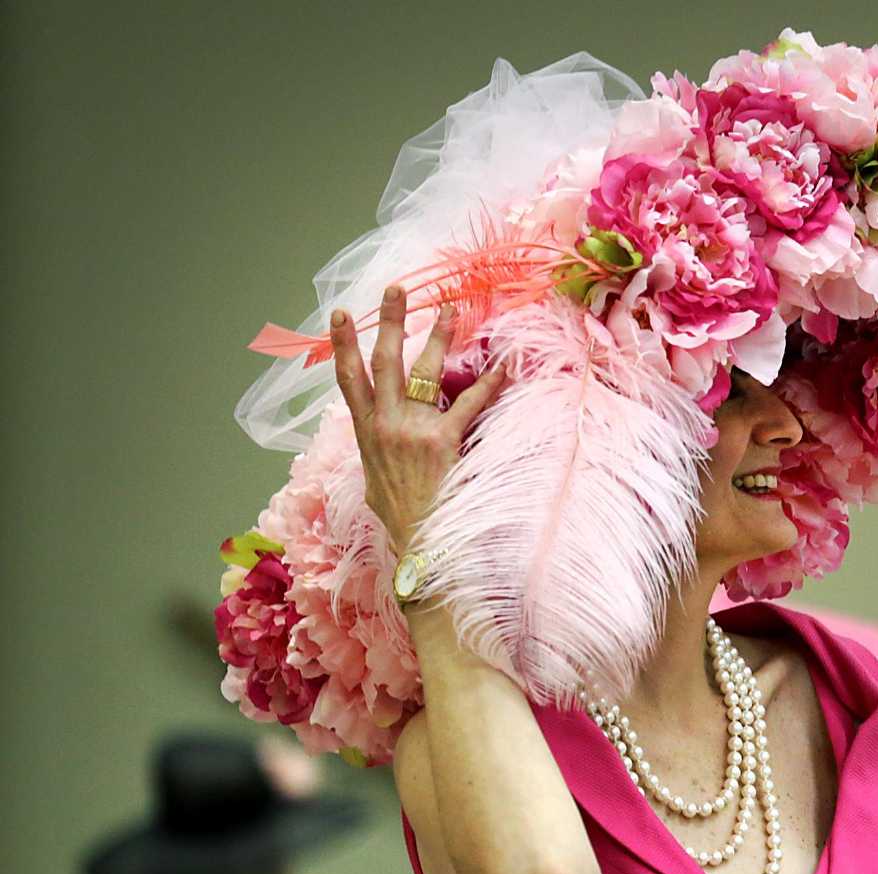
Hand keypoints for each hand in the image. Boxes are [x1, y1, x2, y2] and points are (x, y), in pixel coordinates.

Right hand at [329, 283, 508, 553]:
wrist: (418, 545)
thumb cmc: (399, 520)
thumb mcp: (374, 486)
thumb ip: (376, 460)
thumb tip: (379, 453)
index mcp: (366, 433)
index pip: (348, 380)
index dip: (342, 345)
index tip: (339, 315)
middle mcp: (384, 425)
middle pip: (383, 362)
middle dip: (388, 321)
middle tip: (397, 288)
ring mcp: (412, 431)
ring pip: (423, 372)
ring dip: (438, 337)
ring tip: (450, 309)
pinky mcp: (442, 442)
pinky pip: (468, 404)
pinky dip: (488, 383)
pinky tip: (503, 363)